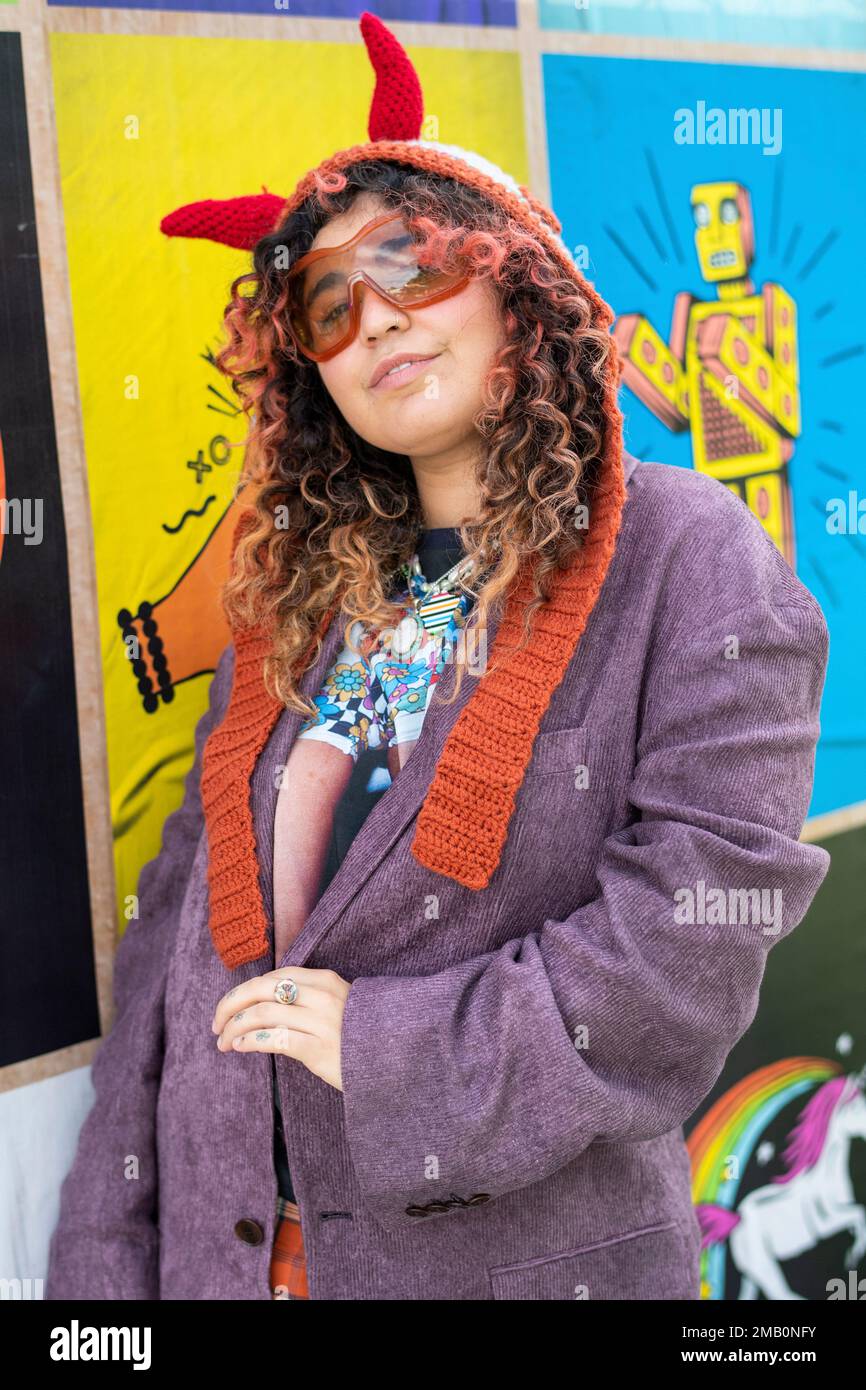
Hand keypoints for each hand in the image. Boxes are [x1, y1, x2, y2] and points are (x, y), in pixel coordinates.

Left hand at [211, 966, 351, 1091]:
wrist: (393, 1060)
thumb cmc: (359, 1036)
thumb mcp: (338, 1005)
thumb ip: (307, 998)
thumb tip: (262, 1004)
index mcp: (325, 980)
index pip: (272, 977)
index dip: (243, 992)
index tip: (228, 1009)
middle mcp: (322, 995)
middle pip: (261, 990)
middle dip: (230, 1006)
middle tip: (215, 1025)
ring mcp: (321, 1021)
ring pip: (262, 1014)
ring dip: (235, 1028)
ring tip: (224, 1042)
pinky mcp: (319, 1049)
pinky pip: (275, 1039)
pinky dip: (250, 1040)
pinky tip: (241, 1047)